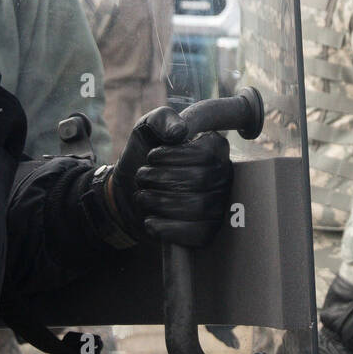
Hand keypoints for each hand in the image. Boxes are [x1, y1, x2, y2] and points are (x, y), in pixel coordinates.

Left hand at [109, 106, 232, 247]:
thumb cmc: (145, 155)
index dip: (173, 157)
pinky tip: (150, 220)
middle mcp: (224, 176)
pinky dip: (165, 227)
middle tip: (142, 177)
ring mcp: (219, 205)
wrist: (128, 191)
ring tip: (143, 196)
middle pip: (199, 180)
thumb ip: (162, 120)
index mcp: (216, 147)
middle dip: (160, 179)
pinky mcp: (208, 231)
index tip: (152, 156)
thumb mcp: (149, 129)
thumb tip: (180, 131)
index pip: (205, 153)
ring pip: (196, 207)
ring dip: (159, 201)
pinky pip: (195, 233)